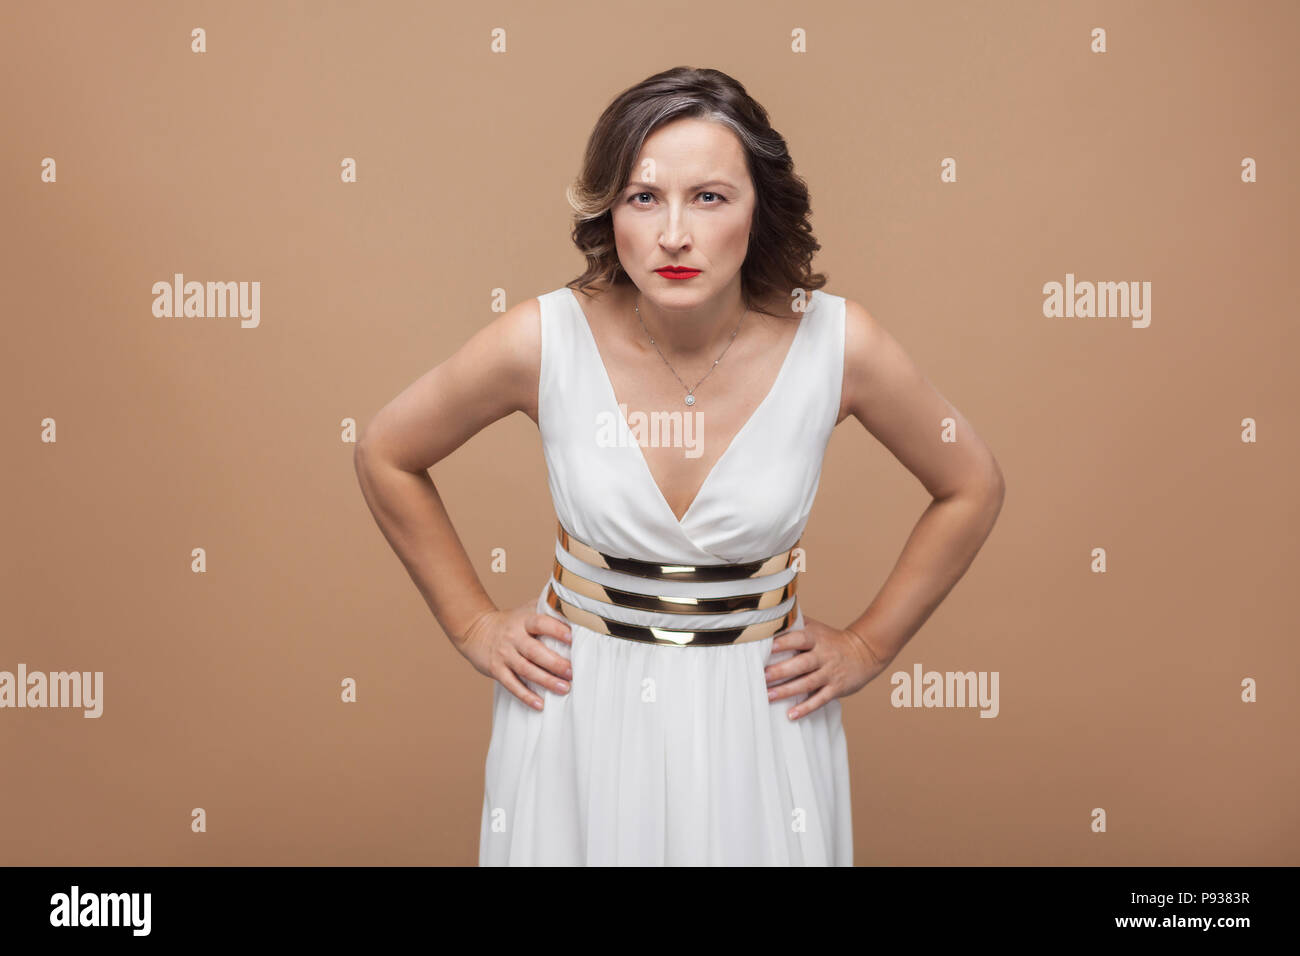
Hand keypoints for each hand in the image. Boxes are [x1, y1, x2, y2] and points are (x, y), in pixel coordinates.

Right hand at [454, 603, 573, 710]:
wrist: (476, 630)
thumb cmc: (511, 621)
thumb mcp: (527, 609)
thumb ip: (548, 607)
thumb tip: (576, 608)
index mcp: (524, 620)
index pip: (540, 623)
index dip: (556, 630)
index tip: (572, 638)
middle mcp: (513, 637)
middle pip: (534, 651)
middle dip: (554, 663)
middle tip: (572, 672)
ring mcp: (504, 654)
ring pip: (525, 670)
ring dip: (545, 681)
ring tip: (564, 688)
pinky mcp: (496, 670)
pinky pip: (511, 684)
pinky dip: (526, 696)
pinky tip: (540, 704)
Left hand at [765, 615, 890, 719]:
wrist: (865, 651)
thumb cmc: (832, 639)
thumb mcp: (816, 627)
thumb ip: (795, 623)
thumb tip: (770, 616)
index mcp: (816, 638)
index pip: (799, 639)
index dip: (784, 642)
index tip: (768, 647)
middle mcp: (823, 655)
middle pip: (801, 664)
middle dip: (781, 671)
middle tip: (762, 676)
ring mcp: (830, 673)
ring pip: (807, 683)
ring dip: (787, 691)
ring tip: (768, 696)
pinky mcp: (836, 688)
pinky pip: (820, 699)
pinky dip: (806, 708)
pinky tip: (791, 715)